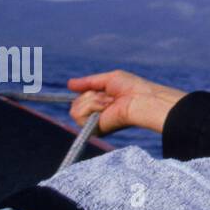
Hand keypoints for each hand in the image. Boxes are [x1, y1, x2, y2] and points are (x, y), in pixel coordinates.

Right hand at [66, 70, 187, 135]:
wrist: (139, 99)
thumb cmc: (131, 87)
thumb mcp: (108, 79)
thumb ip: (88, 82)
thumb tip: (69, 83)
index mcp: (101, 103)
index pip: (80, 99)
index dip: (80, 95)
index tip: (78, 89)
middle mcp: (96, 114)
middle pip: (75, 102)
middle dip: (90, 94)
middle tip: (109, 95)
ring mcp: (93, 123)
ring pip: (74, 108)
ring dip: (93, 100)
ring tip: (110, 102)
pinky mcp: (93, 130)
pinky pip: (77, 114)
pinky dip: (91, 106)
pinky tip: (106, 108)